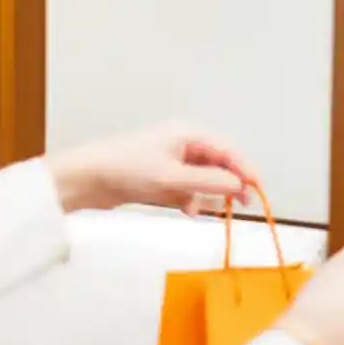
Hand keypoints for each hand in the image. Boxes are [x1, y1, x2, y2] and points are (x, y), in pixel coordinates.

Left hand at [46, 121, 257, 213]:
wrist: (85, 179)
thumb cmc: (125, 168)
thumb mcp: (172, 178)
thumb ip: (209, 182)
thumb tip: (238, 186)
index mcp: (188, 134)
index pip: (227, 151)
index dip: (245, 170)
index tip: (258, 189)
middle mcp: (182, 144)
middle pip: (218, 163)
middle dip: (230, 183)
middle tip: (243, 203)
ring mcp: (171, 160)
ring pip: (203, 178)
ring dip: (209, 194)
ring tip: (211, 209)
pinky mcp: (160, 176)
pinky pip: (187, 188)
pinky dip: (192, 199)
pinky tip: (188, 209)